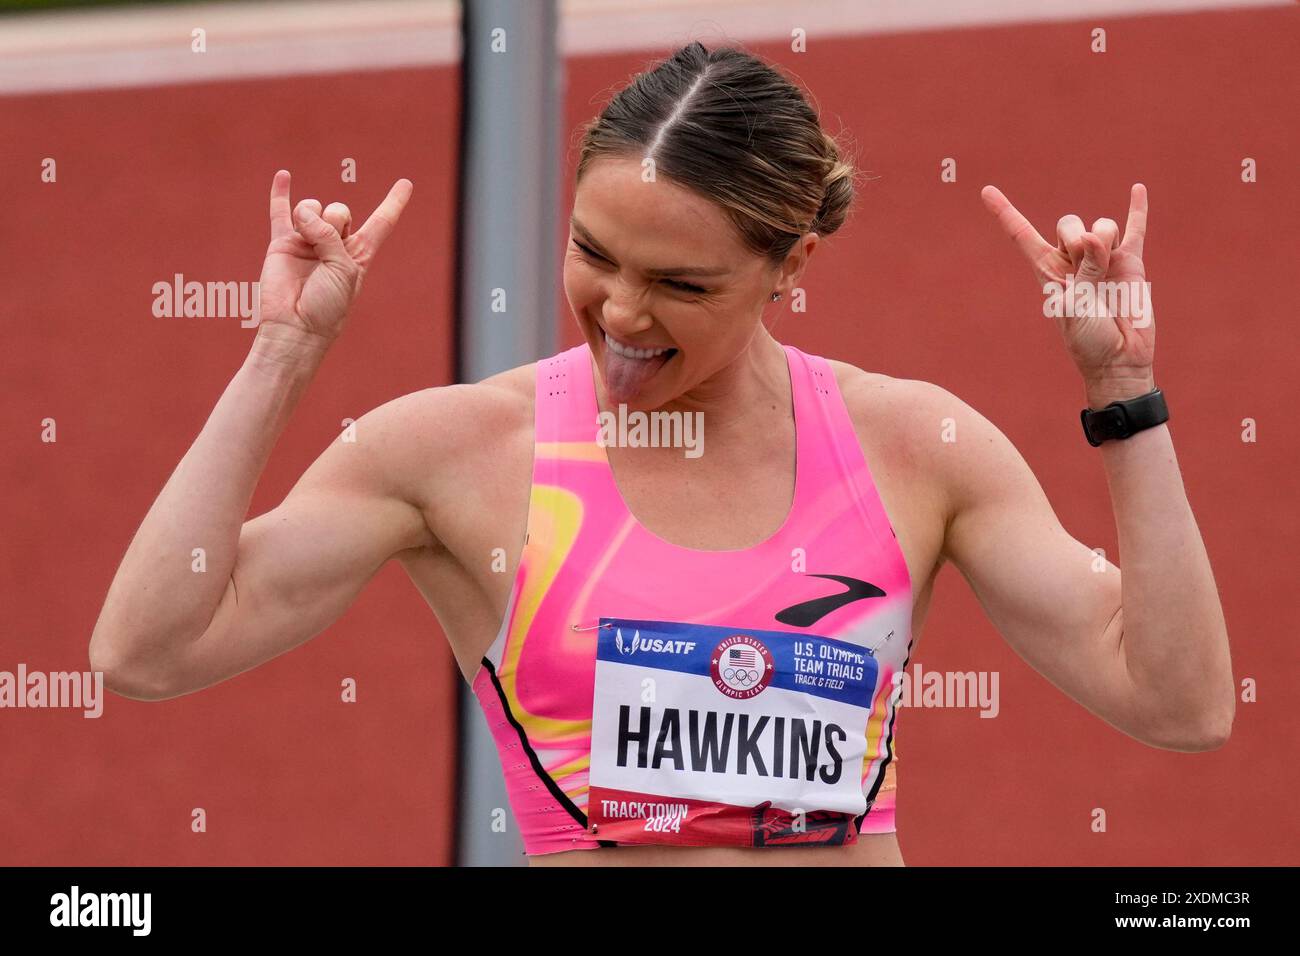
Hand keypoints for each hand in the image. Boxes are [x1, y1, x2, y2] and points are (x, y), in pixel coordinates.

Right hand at [253, 169, 412, 354]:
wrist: (295, 325)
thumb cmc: (327, 306)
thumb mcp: (344, 270)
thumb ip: (329, 237)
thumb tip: (303, 215)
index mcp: (358, 254)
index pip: (381, 222)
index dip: (394, 203)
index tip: (406, 184)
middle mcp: (334, 245)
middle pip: (341, 210)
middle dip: (336, 219)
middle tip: (326, 245)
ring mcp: (308, 242)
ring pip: (313, 207)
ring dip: (311, 217)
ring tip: (306, 241)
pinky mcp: (283, 244)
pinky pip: (281, 212)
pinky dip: (282, 194)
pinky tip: (284, 175)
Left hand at [981, 183, 1154, 402]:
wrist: (1119, 359)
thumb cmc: (1087, 341)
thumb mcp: (1074, 307)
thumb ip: (1084, 271)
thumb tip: (1096, 238)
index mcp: (1048, 271)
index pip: (1022, 235)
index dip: (1005, 213)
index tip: (986, 191)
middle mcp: (1073, 261)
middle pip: (1067, 224)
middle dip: (1073, 235)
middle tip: (1082, 259)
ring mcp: (1103, 259)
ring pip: (1101, 225)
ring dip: (1103, 236)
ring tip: (1107, 265)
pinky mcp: (1130, 263)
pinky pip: (1134, 229)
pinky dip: (1136, 209)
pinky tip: (1137, 189)